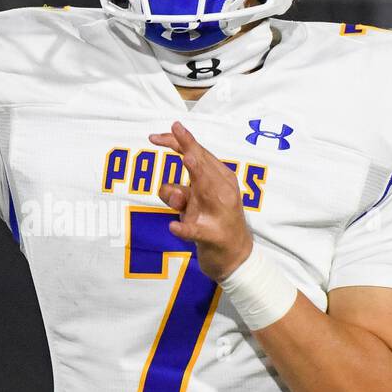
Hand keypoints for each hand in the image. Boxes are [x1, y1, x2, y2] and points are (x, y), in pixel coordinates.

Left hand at [149, 120, 252, 281]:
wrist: (235, 256)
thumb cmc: (212, 222)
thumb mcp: (193, 205)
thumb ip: (177, 193)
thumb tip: (167, 191)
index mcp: (219, 179)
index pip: (198, 154)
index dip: (178, 142)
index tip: (156, 135)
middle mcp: (222, 191)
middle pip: (203, 166)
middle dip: (189, 150)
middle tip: (171, 135)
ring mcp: (219, 214)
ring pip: (205, 191)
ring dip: (195, 177)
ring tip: (183, 165)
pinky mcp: (212, 237)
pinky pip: (197, 231)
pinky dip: (185, 229)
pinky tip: (173, 227)